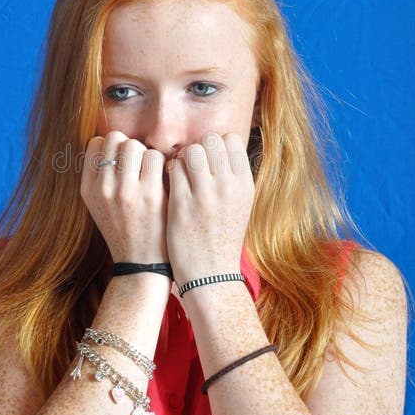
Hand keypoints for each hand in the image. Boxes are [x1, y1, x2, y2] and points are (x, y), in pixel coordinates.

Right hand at [80, 131, 168, 262]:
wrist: (142, 264)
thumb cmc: (125, 230)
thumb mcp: (99, 206)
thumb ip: (100, 175)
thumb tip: (111, 142)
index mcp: (88, 189)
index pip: (96, 143)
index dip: (113, 147)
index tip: (123, 163)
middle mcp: (103, 189)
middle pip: (116, 139)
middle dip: (131, 147)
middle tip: (140, 166)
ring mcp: (126, 192)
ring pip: (135, 145)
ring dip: (146, 154)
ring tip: (151, 173)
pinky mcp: (150, 195)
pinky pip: (156, 157)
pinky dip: (162, 164)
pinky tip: (164, 180)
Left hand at [165, 132, 254, 286]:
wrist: (211, 275)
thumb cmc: (223, 238)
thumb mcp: (241, 204)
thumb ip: (233, 176)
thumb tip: (219, 147)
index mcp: (245, 184)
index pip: (232, 139)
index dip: (216, 144)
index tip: (209, 159)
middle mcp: (229, 186)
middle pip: (210, 140)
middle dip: (198, 148)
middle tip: (192, 165)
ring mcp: (205, 194)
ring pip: (191, 150)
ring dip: (182, 158)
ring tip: (181, 173)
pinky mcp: (182, 204)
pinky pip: (173, 169)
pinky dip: (170, 171)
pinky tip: (171, 184)